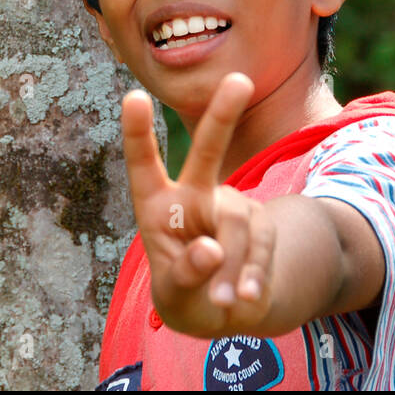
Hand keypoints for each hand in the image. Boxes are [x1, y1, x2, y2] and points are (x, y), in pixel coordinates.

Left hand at [120, 73, 276, 337]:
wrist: (226, 313)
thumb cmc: (187, 297)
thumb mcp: (173, 296)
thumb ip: (184, 273)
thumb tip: (211, 249)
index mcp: (156, 206)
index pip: (143, 164)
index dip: (138, 133)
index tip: (133, 96)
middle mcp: (193, 195)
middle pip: (208, 151)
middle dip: (223, 115)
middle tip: (240, 81)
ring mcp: (230, 205)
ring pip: (236, 223)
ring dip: (231, 268)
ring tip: (225, 302)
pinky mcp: (261, 223)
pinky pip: (261, 244)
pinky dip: (252, 275)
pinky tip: (246, 297)